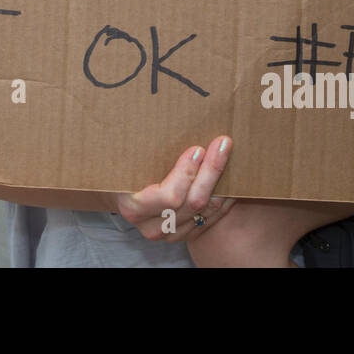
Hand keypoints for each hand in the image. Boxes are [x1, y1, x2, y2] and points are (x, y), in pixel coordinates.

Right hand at [116, 136, 235, 241]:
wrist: (122, 193)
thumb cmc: (123, 171)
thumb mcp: (126, 162)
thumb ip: (141, 151)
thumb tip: (164, 117)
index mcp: (134, 208)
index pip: (169, 196)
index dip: (187, 173)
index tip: (197, 149)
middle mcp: (152, 227)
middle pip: (192, 202)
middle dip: (211, 171)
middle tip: (222, 144)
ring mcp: (170, 234)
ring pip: (206, 210)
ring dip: (222, 182)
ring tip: (227, 156)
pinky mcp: (185, 235)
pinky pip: (212, 218)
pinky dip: (224, 198)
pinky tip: (231, 179)